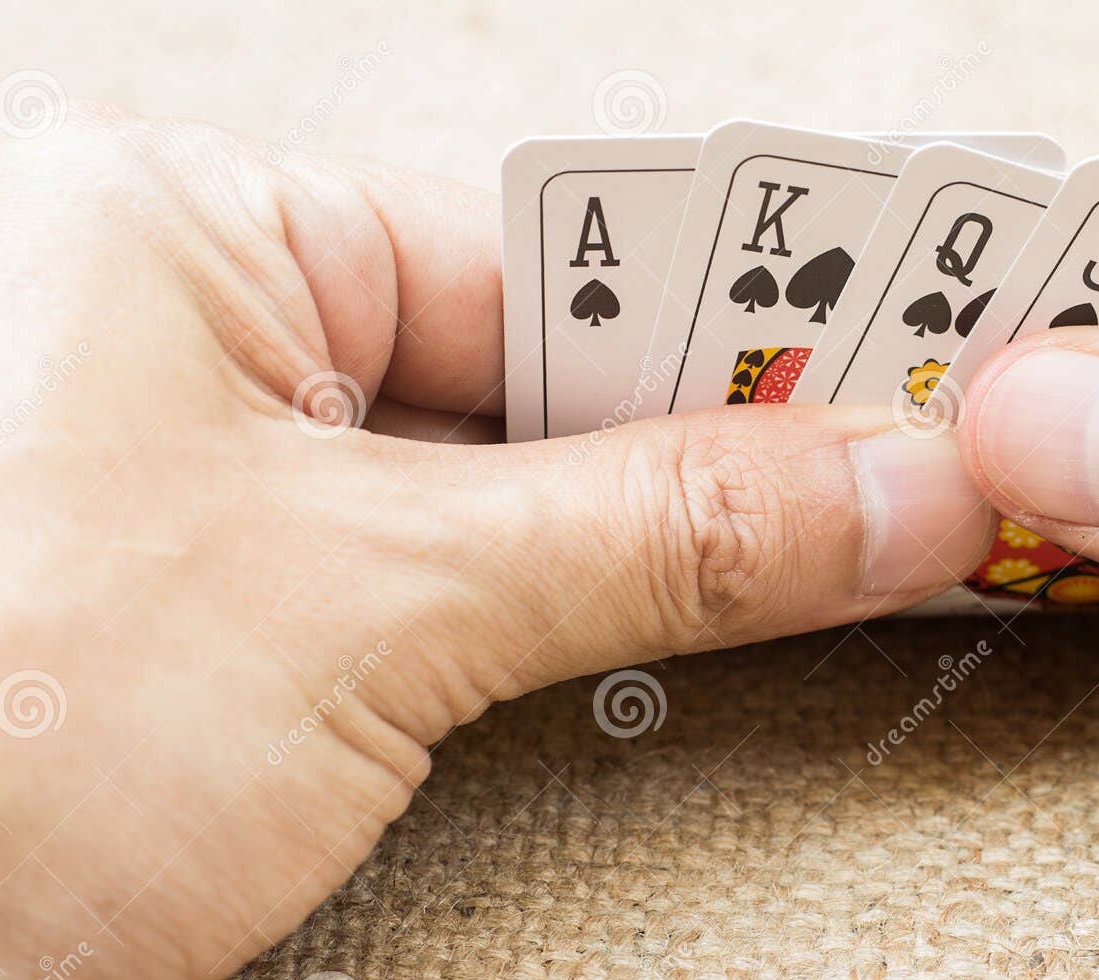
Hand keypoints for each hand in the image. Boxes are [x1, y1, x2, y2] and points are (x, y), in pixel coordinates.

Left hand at [0, 107, 992, 979]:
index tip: (900, 376)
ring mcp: (220, 482)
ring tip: (832, 550)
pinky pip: (454, 581)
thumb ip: (653, 537)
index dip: (740, 323)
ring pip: (506, 487)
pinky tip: (685, 626)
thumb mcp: (368, 602)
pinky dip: (572, 615)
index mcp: (196, 234)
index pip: (547, 254)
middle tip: (902, 479)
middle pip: (538, 368)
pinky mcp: (233, 617)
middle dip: (716, 440)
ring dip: (654, 542)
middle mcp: (203, 335)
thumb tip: (877, 488)